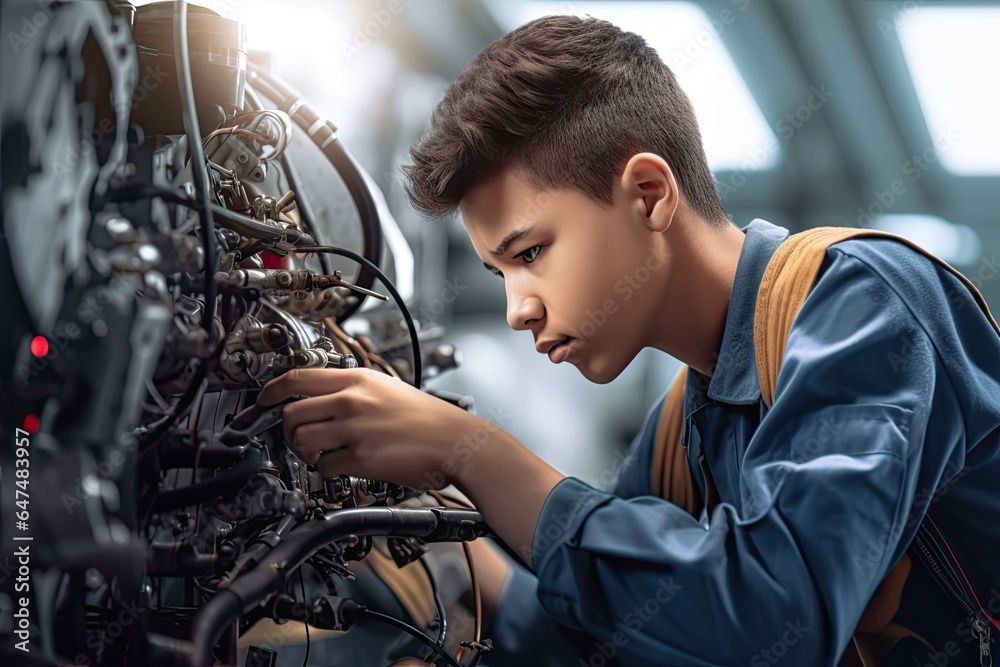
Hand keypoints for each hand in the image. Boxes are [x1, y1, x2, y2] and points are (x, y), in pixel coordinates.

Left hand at [256, 368, 495, 489]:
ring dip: (305, 452)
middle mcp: (351, 401)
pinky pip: (325, 466)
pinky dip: (328, 470)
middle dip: (289, 430)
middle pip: (291, 413)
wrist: (455, 441)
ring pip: (302, 441)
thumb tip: (323, 396)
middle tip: (300, 438)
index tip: (262, 399)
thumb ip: (354, 388)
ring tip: (321, 454)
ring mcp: (354, 430)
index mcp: (357, 379)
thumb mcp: (388, 387)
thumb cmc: (428, 417)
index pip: (298, 377)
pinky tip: (344, 466)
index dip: (272, 389)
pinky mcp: (361, 458)